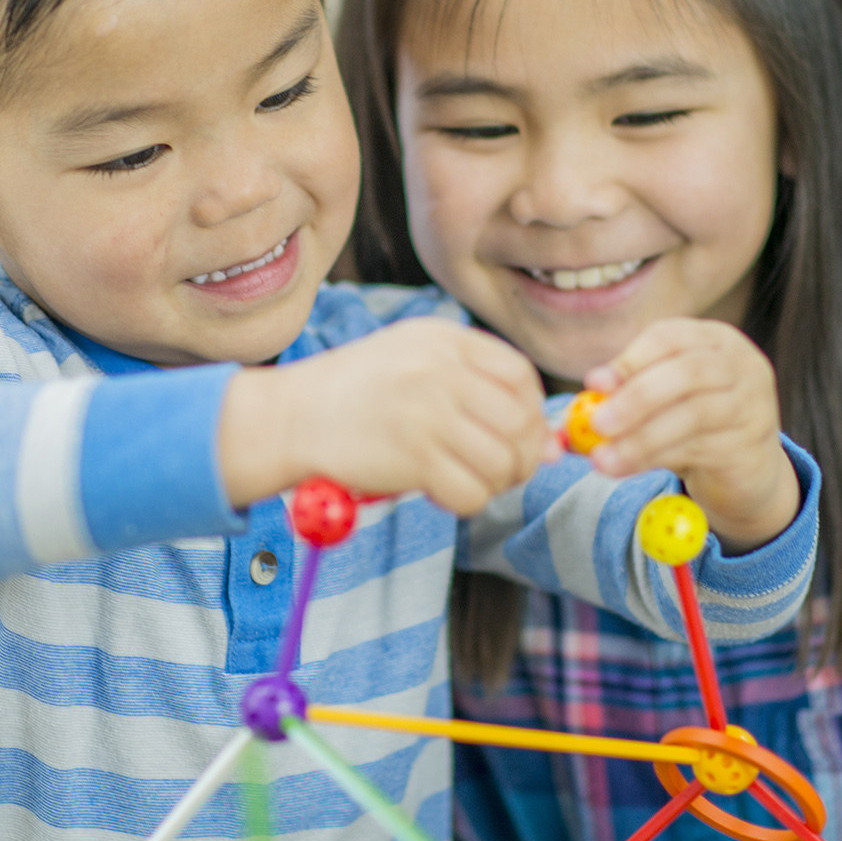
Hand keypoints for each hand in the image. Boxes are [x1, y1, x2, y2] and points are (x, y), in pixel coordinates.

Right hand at [217, 319, 558, 516]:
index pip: (521, 375)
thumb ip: (479, 392)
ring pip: (504, 461)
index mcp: (445, 339)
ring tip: (467, 480)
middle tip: (501, 471)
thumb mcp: (416, 364)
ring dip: (495, 482)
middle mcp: (442, 369)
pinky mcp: (414, 457)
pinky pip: (473, 492)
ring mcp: (428, 411)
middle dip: (522, 456)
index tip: (518, 435)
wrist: (289, 417)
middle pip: (521, 421)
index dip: (531, 412)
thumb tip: (552, 447)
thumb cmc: (356, 395)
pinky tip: (443, 493)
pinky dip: (468, 502)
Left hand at [581, 318, 797, 553]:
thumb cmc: (696, 425)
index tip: (594, 383)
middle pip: (688, 372)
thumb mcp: (663, 401)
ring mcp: (752, 405)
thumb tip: (587, 397)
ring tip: (603, 457)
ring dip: (641, 437)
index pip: (670, 336)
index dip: (630, 359)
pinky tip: (626, 468)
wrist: (746, 470)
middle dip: (637, 397)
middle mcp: (741, 365)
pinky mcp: (750, 445)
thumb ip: (628, 394)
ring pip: (694, 414)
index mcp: (714, 340)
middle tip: (598, 423)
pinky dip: (655, 459)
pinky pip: (698, 449)